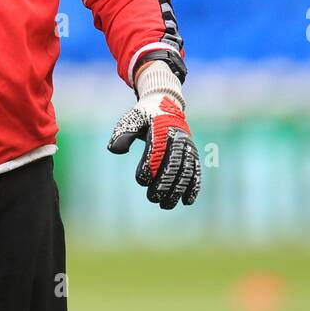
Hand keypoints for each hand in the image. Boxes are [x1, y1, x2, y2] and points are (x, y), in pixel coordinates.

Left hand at [107, 60, 200, 208]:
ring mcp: (187, 147)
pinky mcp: (192, 155)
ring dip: (178, 190)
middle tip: (152, 198)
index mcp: (162, 128)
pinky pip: (195, 171)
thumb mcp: (132, 120)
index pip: (156, 150)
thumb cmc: (144, 117)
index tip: (141, 180)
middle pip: (173, 164)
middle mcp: (178, 138)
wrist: (165, 105)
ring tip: (165, 205)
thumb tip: (115, 150)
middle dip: (164, 184)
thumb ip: (122, 133)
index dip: (150, 166)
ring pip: (186, 171)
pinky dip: (193, 186)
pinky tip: (187, 201)